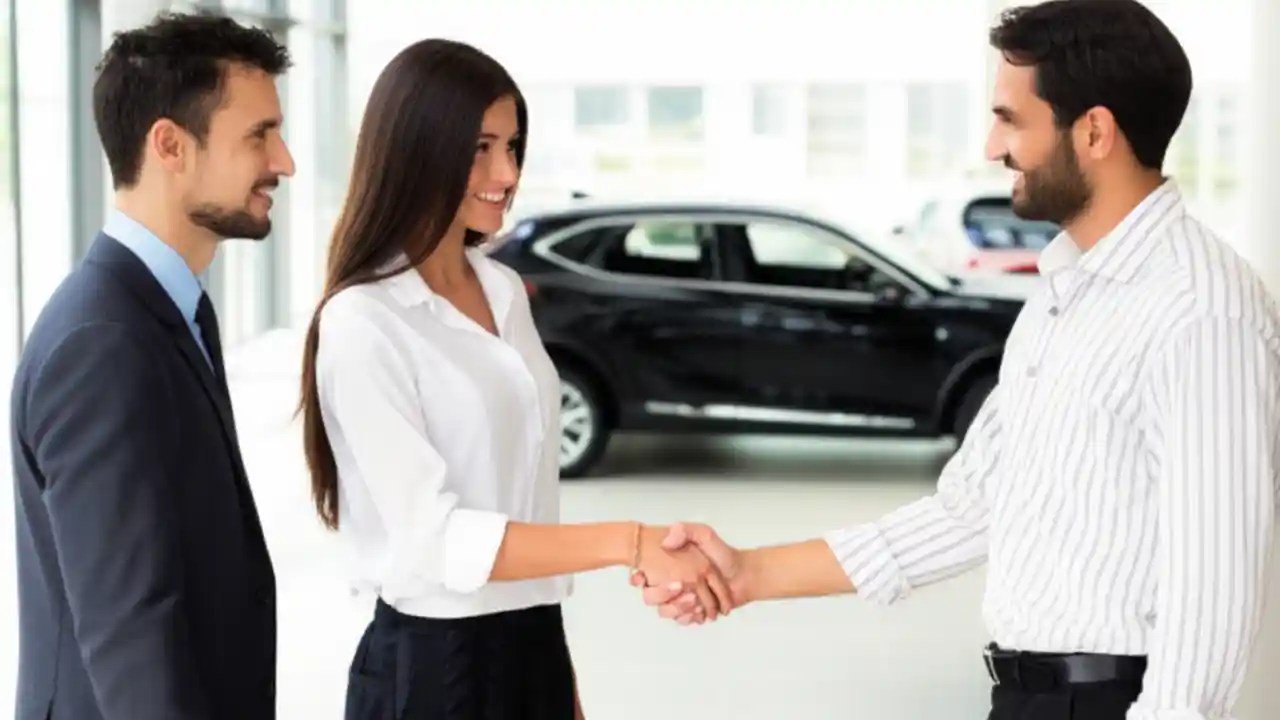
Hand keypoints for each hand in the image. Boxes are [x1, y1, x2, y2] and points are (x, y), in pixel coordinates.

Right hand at [630, 522, 744, 624]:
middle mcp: (671, 584)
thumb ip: (685, 531)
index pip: (642, 575)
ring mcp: (681, 600)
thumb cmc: (723, 554)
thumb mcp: (704, 534)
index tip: (642, 578)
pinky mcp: (691, 612)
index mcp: (669, 567)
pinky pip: (681, 620)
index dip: (638, 579)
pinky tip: (699, 611)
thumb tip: (666, 542)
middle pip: (651, 597)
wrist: (744, 574)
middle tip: (680, 587)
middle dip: (662, 595)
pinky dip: (689, 617)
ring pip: (665, 611)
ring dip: (677, 607)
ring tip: (694, 600)